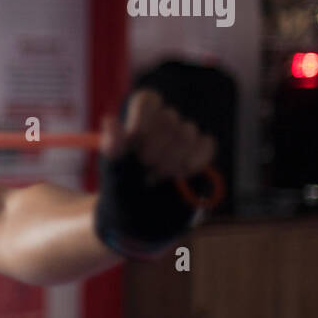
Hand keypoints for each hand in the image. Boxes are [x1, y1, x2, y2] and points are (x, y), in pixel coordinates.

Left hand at [94, 89, 216, 259]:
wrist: (144, 218)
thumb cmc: (122, 190)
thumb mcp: (112, 170)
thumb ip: (113, 145)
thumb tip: (110, 119)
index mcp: (137, 125)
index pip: (148, 99)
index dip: (144, 117)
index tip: (136, 137)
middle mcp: (160, 128)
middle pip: (170, 117)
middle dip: (156, 146)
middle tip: (144, 168)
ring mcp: (183, 139)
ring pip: (189, 131)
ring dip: (173, 158)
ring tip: (158, 176)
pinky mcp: (200, 153)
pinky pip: (207, 144)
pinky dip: (195, 161)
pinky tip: (181, 174)